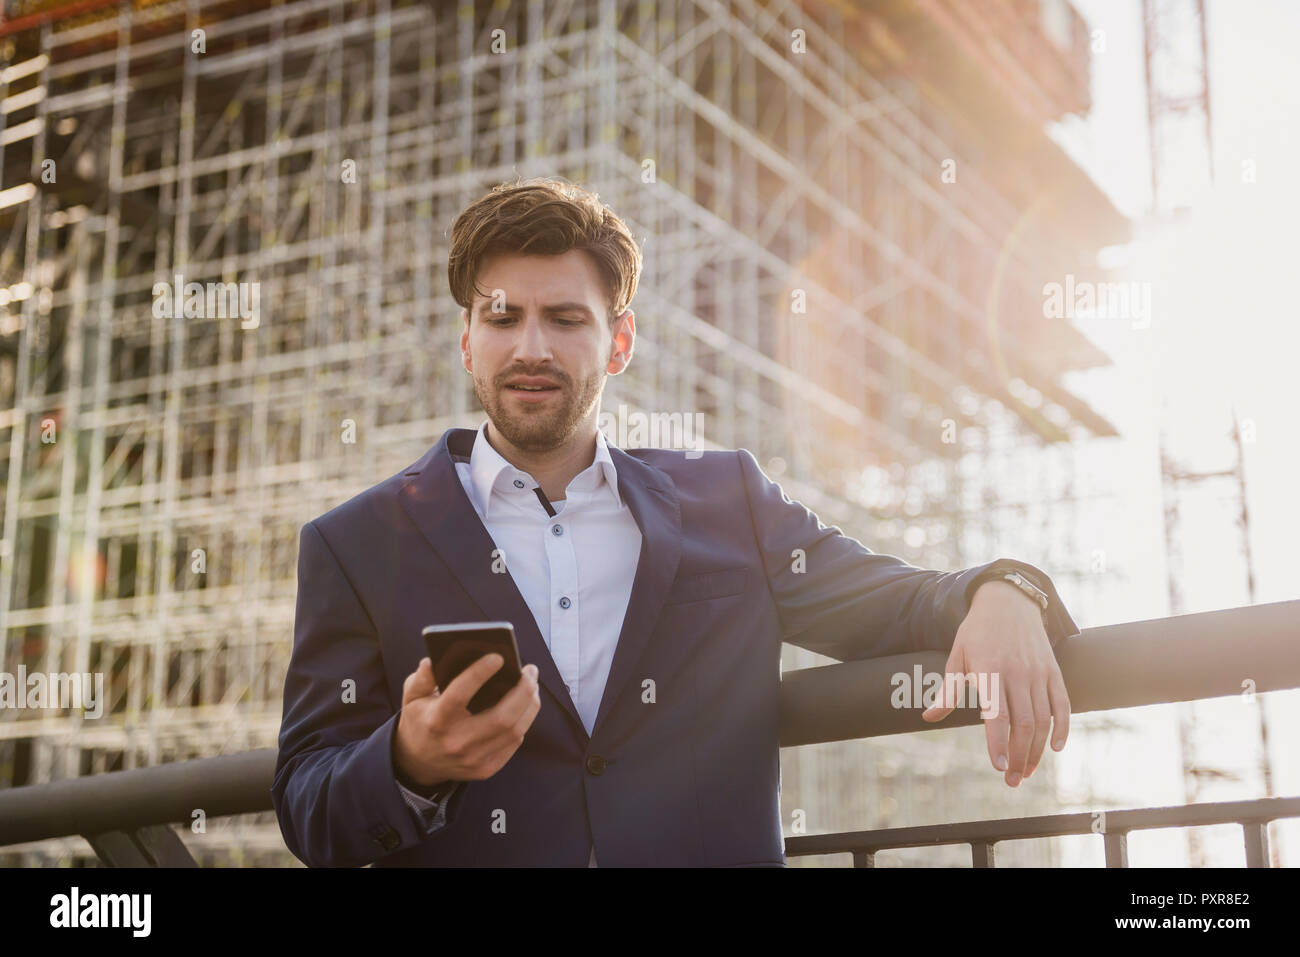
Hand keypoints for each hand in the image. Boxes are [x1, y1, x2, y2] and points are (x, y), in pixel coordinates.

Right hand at [393, 654, 540, 787]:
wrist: (420, 764)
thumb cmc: (420, 722)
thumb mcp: (412, 698)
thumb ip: (422, 678)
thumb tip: (432, 661)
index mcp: (436, 721)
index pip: (460, 694)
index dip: (479, 673)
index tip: (498, 656)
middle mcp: (456, 742)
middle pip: (501, 717)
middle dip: (523, 690)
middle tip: (530, 670)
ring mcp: (473, 759)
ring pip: (514, 731)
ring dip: (530, 704)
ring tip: (532, 684)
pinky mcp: (485, 769)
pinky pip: (513, 743)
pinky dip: (524, 721)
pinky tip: (526, 705)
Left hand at [920, 580, 1069, 786]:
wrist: (1008, 602)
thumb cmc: (977, 632)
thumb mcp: (957, 657)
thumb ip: (948, 691)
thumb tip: (928, 718)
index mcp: (990, 670)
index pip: (997, 715)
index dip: (999, 742)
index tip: (999, 767)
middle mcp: (1018, 672)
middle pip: (1023, 723)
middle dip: (1019, 756)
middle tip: (1012, 780)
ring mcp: (1039, 672)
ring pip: (1043, 719)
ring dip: (1037, 750)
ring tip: (1027, 772)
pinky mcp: (1054, 671)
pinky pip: (1062, 705)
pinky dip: (1062, 728)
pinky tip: (1055, 748)